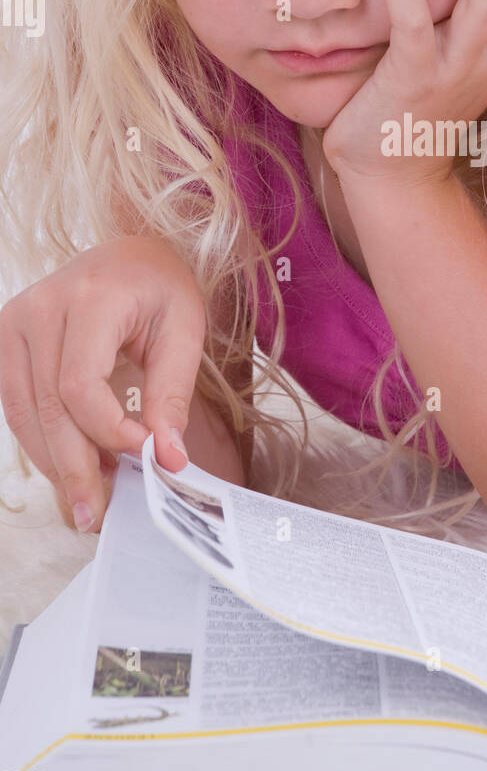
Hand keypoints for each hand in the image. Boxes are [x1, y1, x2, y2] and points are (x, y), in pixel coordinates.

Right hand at [0, 236, 206, 532]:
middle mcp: (40, 308)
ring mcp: (15, 323)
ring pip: (24, 412)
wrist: (131, 256)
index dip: (107, 431)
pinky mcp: (6, 340)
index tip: (145, 457)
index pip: (79, 385)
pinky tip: (71, 467)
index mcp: (90, 297)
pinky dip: (42, 441)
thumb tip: (167, 458)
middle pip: (48, 406)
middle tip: (97, 514)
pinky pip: (15, 403)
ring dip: (55, 462)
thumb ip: (172, 394)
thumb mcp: (185, 332)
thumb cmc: (162, 289)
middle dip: (74, 466)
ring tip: (90, 496)